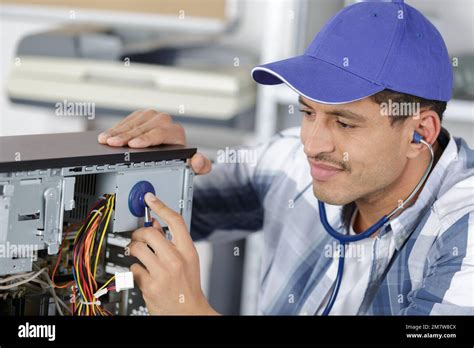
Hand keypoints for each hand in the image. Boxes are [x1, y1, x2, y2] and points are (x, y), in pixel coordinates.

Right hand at [98, 109, 211, 174]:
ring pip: (133, 123)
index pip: (159, 133)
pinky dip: (116, 129)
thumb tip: (198, 161)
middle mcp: (164, 120)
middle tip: (112, 143)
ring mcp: (151, 116)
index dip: (145, 139)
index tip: (133, 145)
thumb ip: (201, 165)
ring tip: (106, 140)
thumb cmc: (184, 159)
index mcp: (176, 131)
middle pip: (142, 128)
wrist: (176, 150)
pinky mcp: (141, 116)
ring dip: (117, 131)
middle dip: (125, 136)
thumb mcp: (195, 166)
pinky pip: (127, 121)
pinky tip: (106, 136)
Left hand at [128, 192, 218, 314]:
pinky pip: (133, 268)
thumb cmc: (188, 286)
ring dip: (134, 251)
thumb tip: (156, 224)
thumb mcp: (187, 260)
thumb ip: (172, 241)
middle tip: (138, 238)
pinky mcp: (149, 285)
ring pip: (137, 249)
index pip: (175, 221)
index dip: (161, 206)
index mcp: (187, 251)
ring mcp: (162, 273)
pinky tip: (143, 274)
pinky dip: (135, 270)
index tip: (151, 199)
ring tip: (139, 256)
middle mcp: (175, 260)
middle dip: (139, 234)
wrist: (188, 311)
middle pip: (150, 233)